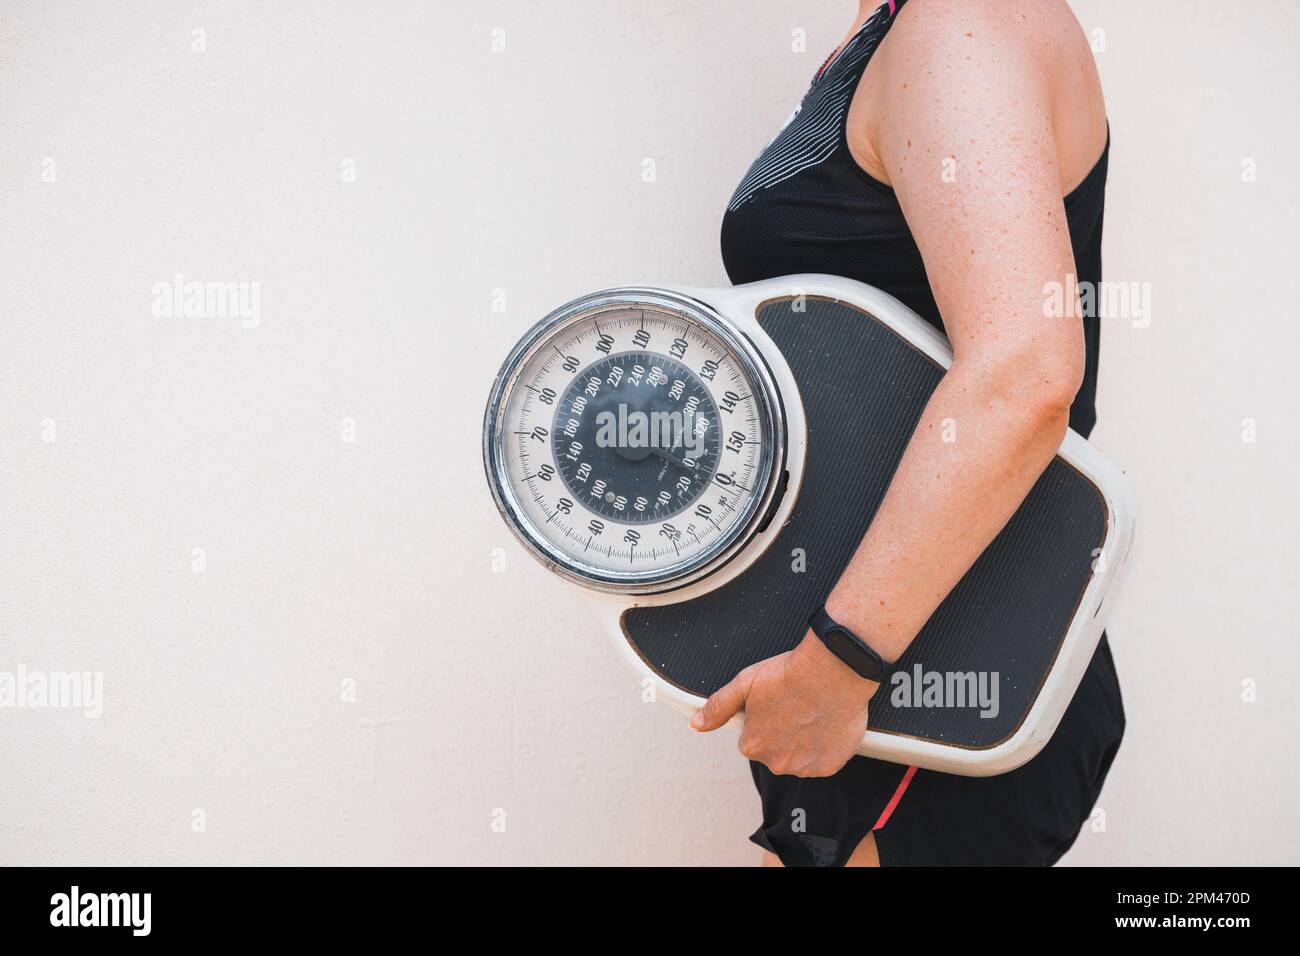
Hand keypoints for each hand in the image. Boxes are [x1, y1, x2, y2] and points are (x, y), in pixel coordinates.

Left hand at [689, 631, 877, 777]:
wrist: (832, 671)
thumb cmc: (791, 675)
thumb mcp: (744, 684)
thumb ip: (718, 707)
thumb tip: (697, 724)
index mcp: (752, 745)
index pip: (753, 739)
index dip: (765, 719)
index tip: (776, 704)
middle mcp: (777, 762)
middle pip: (776, 751)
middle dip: (784, 733)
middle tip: (794, 707)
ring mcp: (805, 767)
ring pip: (799, 757)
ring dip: (804, 741)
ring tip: (811, 713)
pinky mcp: (829, 766)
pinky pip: (823, 760)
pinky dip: (825, 746)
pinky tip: (825, 723)